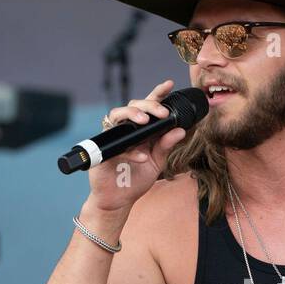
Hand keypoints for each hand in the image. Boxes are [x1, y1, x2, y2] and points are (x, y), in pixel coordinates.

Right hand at [87, 78, 188, 210]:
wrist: (119, 199)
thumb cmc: (136, 179)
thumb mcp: (157, 162)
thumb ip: (166, 145)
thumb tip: (181, 130)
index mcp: (140, 130)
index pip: (148, 107)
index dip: (157, 94)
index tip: (169, 84)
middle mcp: (126, 130)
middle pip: (134, 106)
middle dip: (149, 105)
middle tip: (163, 113)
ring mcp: (113, 138)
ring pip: (117, 115)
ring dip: (133, 115)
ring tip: (147, 121)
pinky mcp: (103, 150)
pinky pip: (115, 144)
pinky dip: (130, 150)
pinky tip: (142, 156)